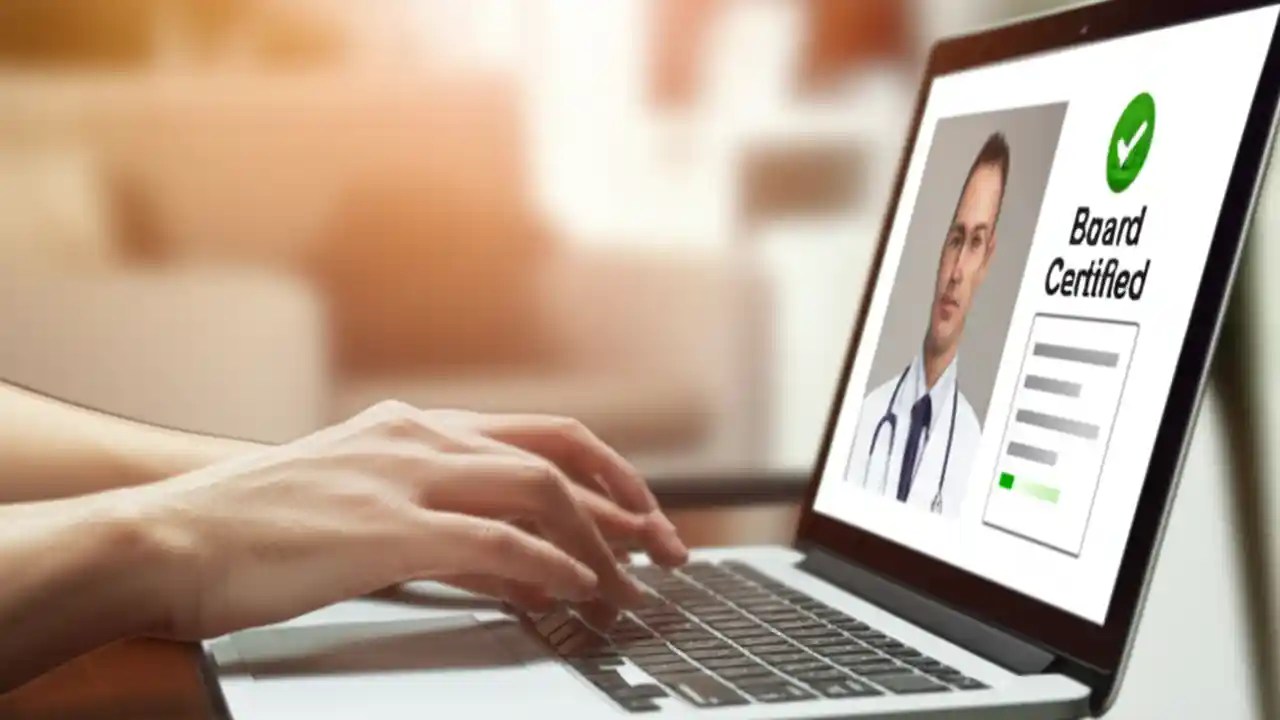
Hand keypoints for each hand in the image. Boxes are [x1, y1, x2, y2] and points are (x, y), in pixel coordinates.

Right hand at [124, 401, 686, 639]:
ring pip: (538, 493)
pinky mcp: (385, 528)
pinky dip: (548, 565)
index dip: (605, 474)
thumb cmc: (258, 528)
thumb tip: (523, 562)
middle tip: (664, 547)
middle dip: (624, 501)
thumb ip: (446, 526)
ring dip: (598, 542)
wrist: (171, 535)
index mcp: (416, 428)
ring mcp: (405, 477)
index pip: (539, 437)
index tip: (641, 514)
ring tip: (630, 585)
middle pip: (558, 454)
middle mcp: (421, 438)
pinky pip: (495, 542)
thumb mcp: (363, 507)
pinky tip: (575, 590)